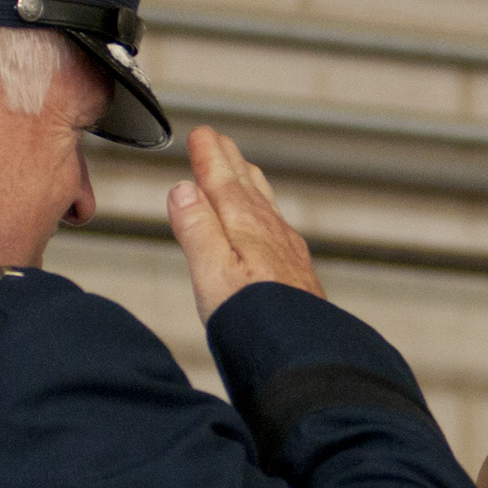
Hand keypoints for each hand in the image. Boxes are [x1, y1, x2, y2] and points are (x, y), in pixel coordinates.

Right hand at [167, 126, 325, 322]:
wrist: (304, 352)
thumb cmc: (258, 321)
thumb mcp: (212, 273)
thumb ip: (196, 229)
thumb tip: (182, 189)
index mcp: (245, 227)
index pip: (223, 181)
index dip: (209, 157)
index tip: (201, 134)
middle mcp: (270, 233)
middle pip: (246, 187)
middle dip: (229, 162)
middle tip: (218, 140)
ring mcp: (287, 252)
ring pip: (265, 205)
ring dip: (249, 183)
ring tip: (243, 170)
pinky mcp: (296, 273)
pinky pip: (277, 227)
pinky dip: (265, 212)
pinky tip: (269, 226)